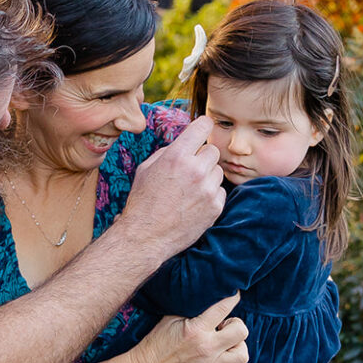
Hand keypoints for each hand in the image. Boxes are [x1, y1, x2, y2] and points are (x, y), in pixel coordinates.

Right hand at [120, 117, 224, 263]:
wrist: (146, 236)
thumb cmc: (143, 201)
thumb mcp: (146, 169)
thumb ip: (168, 151)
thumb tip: (185, 142)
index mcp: (176, 156)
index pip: (203, 126)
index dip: (203, 126)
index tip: (204, 127)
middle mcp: (195, 170)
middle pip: (213, 150)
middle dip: (202, 157)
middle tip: (189, 169)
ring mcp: (207, 190)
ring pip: (218, 171)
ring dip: (207, 176)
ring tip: (190, 189)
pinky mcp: (215, 207)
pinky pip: (220, 191)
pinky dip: (210, 194)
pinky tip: (194, 202)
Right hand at [131, 294, 247, 362]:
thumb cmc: (159, 339)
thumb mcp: (172, 316)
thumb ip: (193, 307)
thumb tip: (209, 293)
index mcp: (197, 329)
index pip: (224, 307)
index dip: (233, 296)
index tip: (233, 294)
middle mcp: (206, 348)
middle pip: (241, 332)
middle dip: (235, 325)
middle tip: (224, 326)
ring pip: (242, 356)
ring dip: (238, 348)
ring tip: (227, 345)